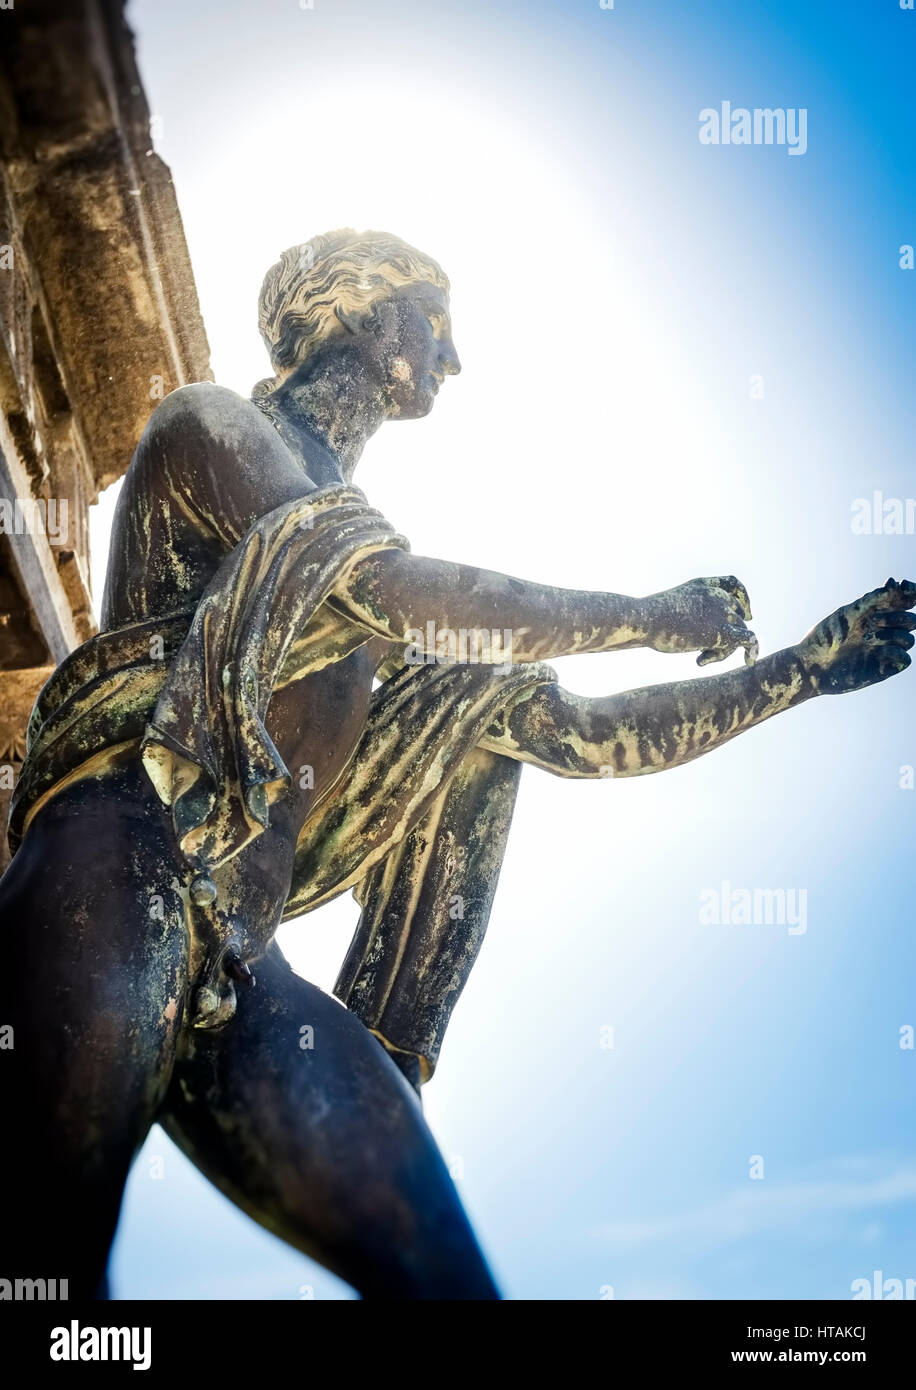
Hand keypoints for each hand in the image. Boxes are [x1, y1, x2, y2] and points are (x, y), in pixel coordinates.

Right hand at [643, 576, 758, 666]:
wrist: (645, 620)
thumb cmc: (649, 619)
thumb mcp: (670, 608)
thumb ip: (689, 614)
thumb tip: (701, 638)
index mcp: (703, 585)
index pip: (733, 585)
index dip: (744, 599)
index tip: (748, 614)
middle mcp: (717, 595)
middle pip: (737, 615)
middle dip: (728, 633)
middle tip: (706, 652)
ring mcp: (722, 611)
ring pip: (740, 631)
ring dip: (724, 649)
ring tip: (701, 658)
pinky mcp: (722, 631)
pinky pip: (747, 641)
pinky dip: (751, 650)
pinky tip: (749, 660)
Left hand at [795, 577, 915, 694]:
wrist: (811, 665)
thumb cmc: (824, 636)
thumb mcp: (849, 613)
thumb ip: (873, 599)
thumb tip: (895, 583)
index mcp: (876, 615)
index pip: (905, 602)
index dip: (911, 592)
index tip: (905, 586)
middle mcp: (884, 632)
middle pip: (911, 620)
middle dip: (897, 617)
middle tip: (872, 620)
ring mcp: (885, 650)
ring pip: (909, 639)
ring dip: (893, 634)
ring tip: (866, 638)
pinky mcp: (884, 669)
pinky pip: (905, 660)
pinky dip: (896, 652)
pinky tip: (876, 650)